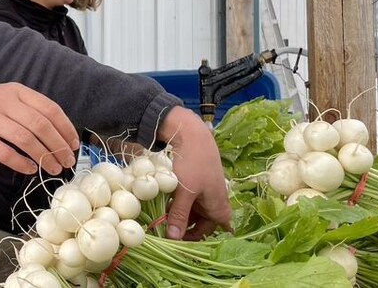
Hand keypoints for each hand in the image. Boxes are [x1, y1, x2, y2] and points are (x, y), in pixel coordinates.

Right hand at [0, 84, 78, 174]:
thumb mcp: (2, 96)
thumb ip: (26, 108)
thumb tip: (57, 131)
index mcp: (15, 91)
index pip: (50, 109)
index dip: (66, 129)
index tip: (74, 145)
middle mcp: (4, 102)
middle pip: (41, 126)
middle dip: (59, 147)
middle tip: (67, 162)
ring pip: (26, 139)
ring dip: (44, 157)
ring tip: (52, 169)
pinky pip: (4, 152)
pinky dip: (21, 163)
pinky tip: (29, 169)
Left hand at [158, 107, 231, 239]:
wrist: (191, 134)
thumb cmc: (194, 163)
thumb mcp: (186, 192)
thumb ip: (179, 215)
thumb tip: (173, 239)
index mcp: (219, 209)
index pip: (211, 234)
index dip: (194, 241)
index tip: (175, 244)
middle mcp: (214, 204)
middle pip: (199, 225)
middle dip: (182, 229)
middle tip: (161, 232)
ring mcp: (204, 195)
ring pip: (191, 213)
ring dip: (176, 216)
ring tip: (158, 220)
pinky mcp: (195, 186)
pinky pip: (186, 202)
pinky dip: (176, 205)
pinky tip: (161, 205)